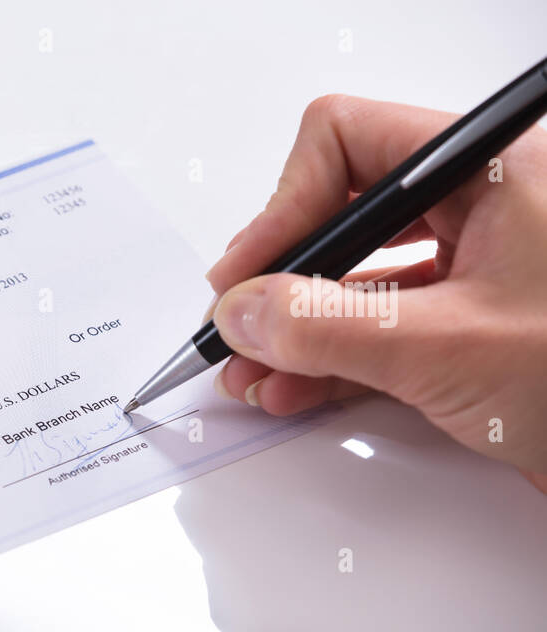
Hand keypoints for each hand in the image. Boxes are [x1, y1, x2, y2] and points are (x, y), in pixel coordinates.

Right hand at [206, 94, 546, 492]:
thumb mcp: (452, 347)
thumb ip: (332, 326)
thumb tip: (248, 310)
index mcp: (494, 170)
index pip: (348, 144)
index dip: (284, 208)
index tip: (246, 276)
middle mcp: (484, 205)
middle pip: (343, 212)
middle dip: (280, 277)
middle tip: (238, 324)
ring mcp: (478, 266)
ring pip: (357, 274)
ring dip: (296, 326)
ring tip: (254, 372)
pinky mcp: (473, 321)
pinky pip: (381, 322)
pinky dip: (332, 355)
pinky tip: (296, 387)